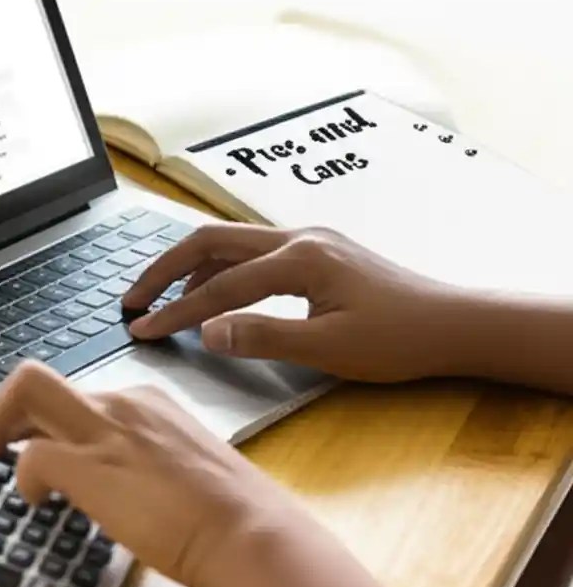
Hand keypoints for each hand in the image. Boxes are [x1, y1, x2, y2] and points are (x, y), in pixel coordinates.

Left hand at [0, 362, 301, 586]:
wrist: (249, 532)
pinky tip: (35, 502)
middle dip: (0, 407)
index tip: (28, 440)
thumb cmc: (229, 513)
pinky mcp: (91, 465)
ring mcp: (106, 430)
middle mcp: (123, 403)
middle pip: (38, 379)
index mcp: (147, 402)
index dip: (41, 418)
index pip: (75, 394)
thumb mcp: (181, 467)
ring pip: (25, 391)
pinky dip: (21, 479)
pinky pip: (31, 457)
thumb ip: (143, 459)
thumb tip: (113, 480)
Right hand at [123, 223, 466, 382]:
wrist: (454, 325)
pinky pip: (251, 252)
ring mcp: (308, 239)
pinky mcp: (316, 251)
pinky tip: (213, 296)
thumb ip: (262, 337)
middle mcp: (299, 237)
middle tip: (132, 299)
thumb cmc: (399, 340)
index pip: (219, 285)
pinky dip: (220, 270)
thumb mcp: (328, 349)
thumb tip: (207, 333)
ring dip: (190, 268)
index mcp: (300, 258)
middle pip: (211, 242)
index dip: (176, 311)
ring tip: (164, 302)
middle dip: (164, 270)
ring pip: (229, 242)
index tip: (141, 330)